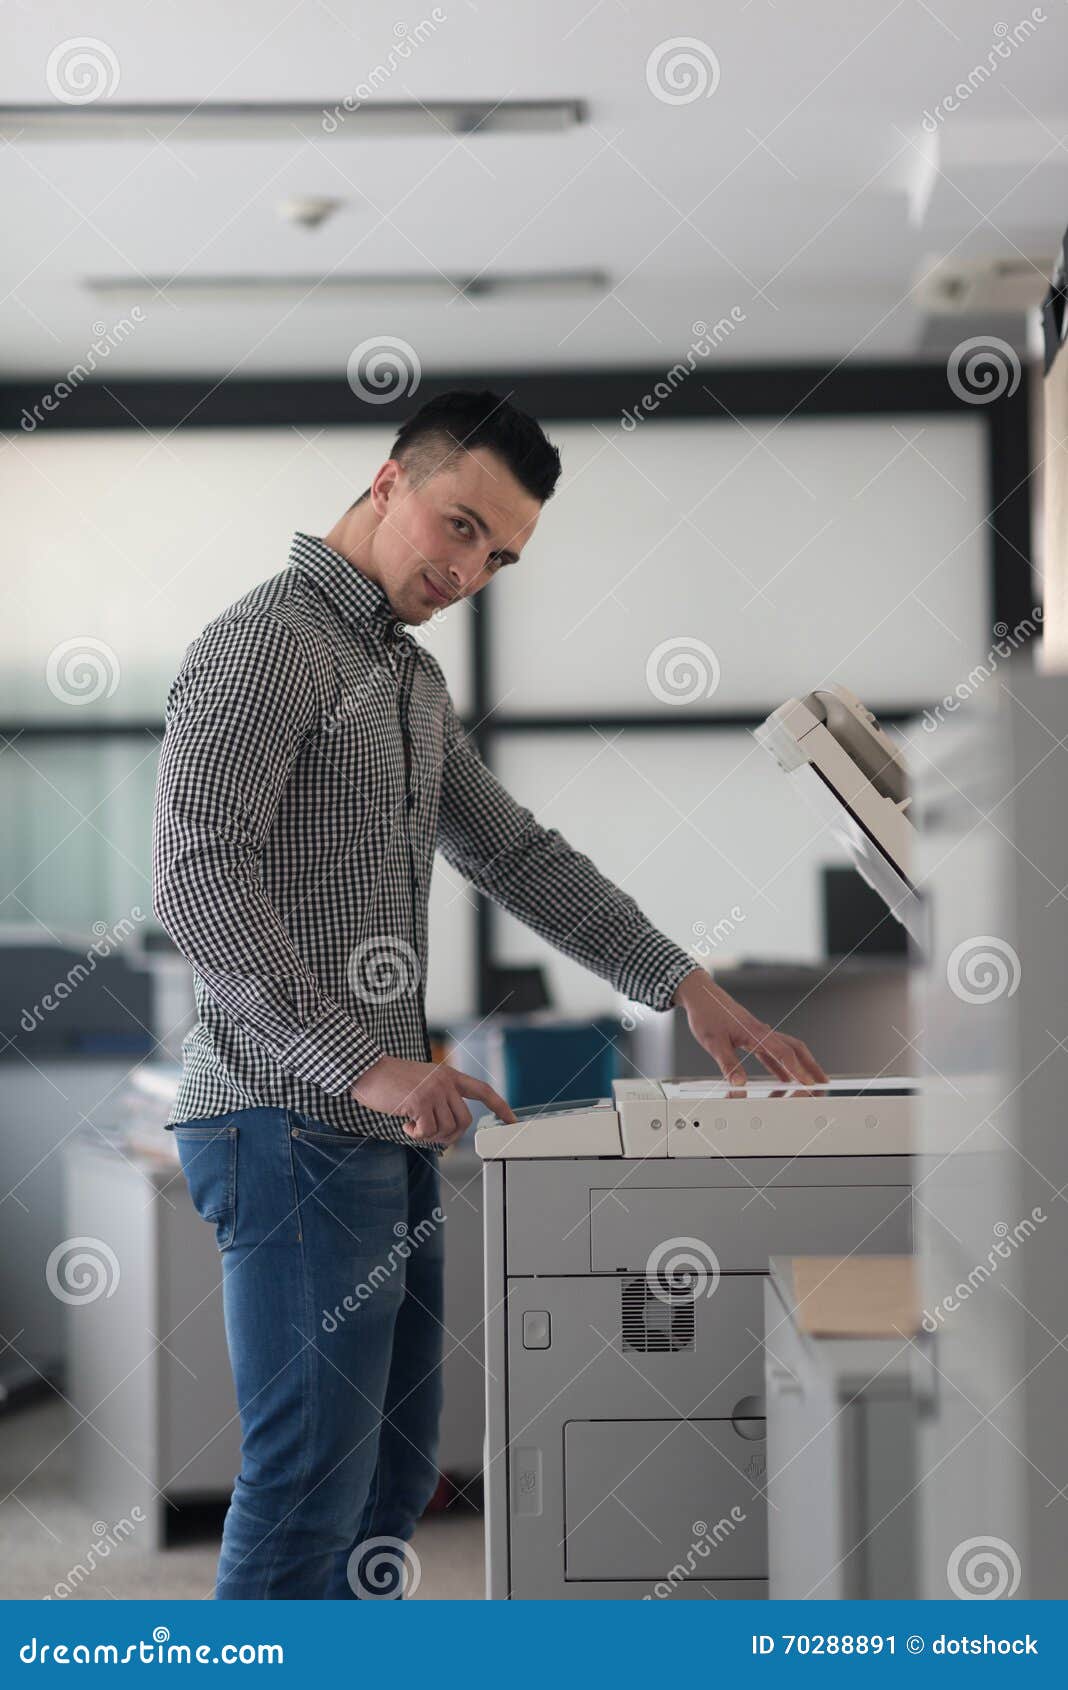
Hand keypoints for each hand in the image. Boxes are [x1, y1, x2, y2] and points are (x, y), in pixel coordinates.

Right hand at [351, 1055, 516, 1147]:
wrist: (367, 1070)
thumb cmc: (391, 1081)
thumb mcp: (423, 1084)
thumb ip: (440, 1099)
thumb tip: (450, 1132)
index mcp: (449, 1075)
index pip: (483, 1091)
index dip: (500, 1106)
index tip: (512, 1120)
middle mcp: (446, 1082)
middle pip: (464, 1121)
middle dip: (449, 1136)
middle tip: (428, 1134)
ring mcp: (434, 1090)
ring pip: (446, 1129)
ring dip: (428, 1135)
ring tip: (412, 1124)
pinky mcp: (420, 1101)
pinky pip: (427, 1131)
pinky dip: (415, 1134)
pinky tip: (404, 1123)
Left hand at [671, 968, 827, 1087]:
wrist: (701, 995)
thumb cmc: (706, 1014)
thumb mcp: (713, 1042)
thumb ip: (728, 1064)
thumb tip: (740, 1084)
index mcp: (756, 1032)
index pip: (783, 1054)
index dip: (798, 1071)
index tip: (809, 1085)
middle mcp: (762, 1031)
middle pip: (795, 1049)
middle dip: (811, 1066)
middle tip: (824, 1082)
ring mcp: (759, 1033)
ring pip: (787, 1049)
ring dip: (800, 1065)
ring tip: (810, 1081)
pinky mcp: (753, 1036)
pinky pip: (773, 1052)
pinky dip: (781, 1065)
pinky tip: (783, 1077)